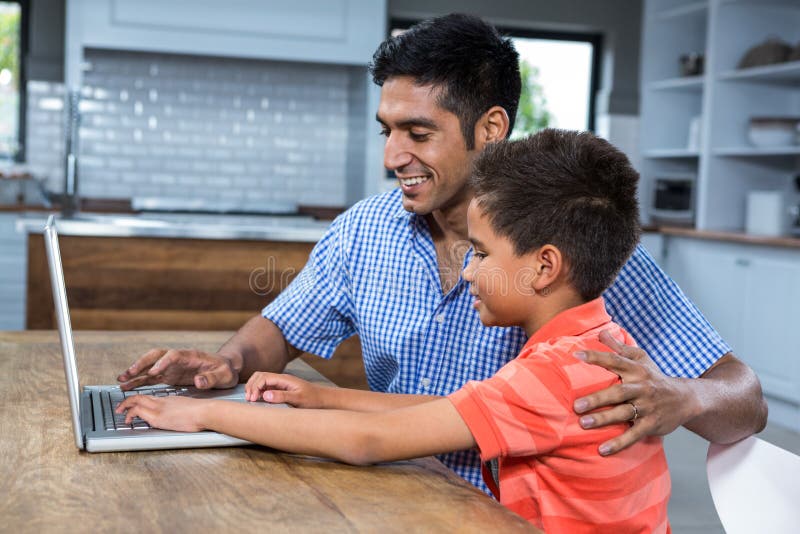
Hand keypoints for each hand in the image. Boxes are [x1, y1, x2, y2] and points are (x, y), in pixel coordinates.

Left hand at [115, 395, 209, 431]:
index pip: (148, 397)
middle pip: (139, 398)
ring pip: (136, 403)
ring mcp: (159, 408)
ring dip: (125, 408)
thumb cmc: (201, 412)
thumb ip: (176, 410)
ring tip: (121, 414)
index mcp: (168, 400)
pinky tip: (129, 421)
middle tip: (119, 408)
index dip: (136, 400)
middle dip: (126, 403)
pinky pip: (139, 412)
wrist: (205, 411)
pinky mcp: (159, 417)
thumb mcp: (185, 408)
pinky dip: (130, 415)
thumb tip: (173, 417)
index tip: (131, 405)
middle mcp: (162, 402)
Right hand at [116, 348, 238, 390]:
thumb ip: (211, 378)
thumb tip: (198, 381)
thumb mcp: (224, 375)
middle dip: (142, 364)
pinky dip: (139, 381)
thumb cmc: (225, 371)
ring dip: (136, 372)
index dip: (163, 363)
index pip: (173, 355)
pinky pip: (151, 377)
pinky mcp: (169, 375)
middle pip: (156, 356)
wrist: (225, 369)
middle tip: (129, 373)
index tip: (155, 372)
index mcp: (191, 356)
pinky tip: (127, 386)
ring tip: (121, 380)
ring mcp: (172, 367)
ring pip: (150, 366)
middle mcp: (178, 359)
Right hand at [245, 372, 324, 407]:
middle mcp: (281, 379)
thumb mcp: (298, 399)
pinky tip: (258, 400)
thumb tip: (265, 395)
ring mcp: (281, 384)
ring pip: (262, 381)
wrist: (323, 399)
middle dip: (251, 385)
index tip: (252, 399)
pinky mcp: (281, 389)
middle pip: (260, 376)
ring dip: (254, 388)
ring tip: (251, 399)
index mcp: (284, 379)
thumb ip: (282, 396)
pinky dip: (259, 391)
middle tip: (249, 399)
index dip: (255, 387)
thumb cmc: (313, 399)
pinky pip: (267, 387)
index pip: (263, 377)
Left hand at [573, 330, 691, 455]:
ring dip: (604, 419)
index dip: (596, 357)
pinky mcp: (652, 424)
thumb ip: (620, 348)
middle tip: (575, 405)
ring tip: (583, 423)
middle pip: (618, 392)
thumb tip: (600, 332)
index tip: (576, 354)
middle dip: (597, 398)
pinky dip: (619, 443)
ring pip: (624, 413)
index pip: (615, 361)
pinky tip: (603, 450)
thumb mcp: (642, 359)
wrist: (687, 399)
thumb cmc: (655, 377)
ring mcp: (647, 407)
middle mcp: (642, 387)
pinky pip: (634, 434)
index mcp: (637, 370)